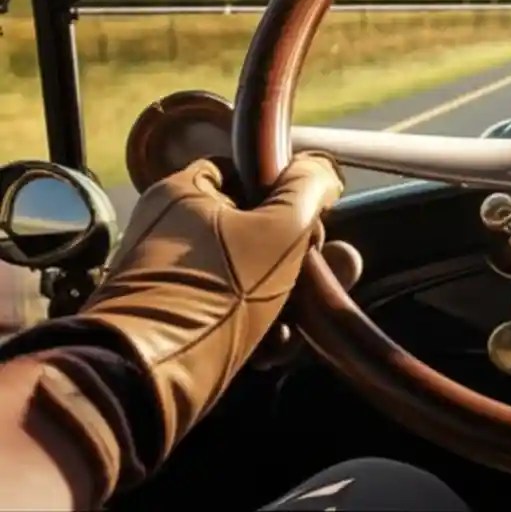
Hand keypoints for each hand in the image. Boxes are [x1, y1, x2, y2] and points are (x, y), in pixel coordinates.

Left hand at [77, 154, 346, 459]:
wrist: (147, 379)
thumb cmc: (216, 293)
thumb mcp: (280, 229)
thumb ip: (307, 190)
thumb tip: (321, 169)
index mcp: (183, 193)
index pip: (245, 172)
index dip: (285, 193)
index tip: (311, 222)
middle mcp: (170, 231)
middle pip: (255, 231)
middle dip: (299, 261)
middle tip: (323, 278)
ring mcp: (170, 279)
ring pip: (250, 278)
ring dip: (287, 302)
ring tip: (297, 328)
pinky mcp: (174, 323)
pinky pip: (229, 314)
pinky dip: (258, 329)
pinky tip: (274, 349)